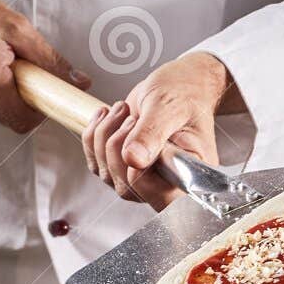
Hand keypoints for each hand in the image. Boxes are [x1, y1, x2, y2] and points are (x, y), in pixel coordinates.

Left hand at [82, 52, 234, 209]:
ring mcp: (143, 178)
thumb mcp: (169, 108)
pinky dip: (94, 136)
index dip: (141, 177)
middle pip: (127, 188)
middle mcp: (167, 182)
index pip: (163, 199)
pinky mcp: (123, 167)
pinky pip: (96, 163)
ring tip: (123, 110)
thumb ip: (152, 134)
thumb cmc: (185, 94)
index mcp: (189, 173)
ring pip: (108, 175)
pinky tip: (109, 116)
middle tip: (131, 117)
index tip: (138, 144)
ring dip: (104, 136)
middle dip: (117, 147)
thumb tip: (133, 160)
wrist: (180, 84)